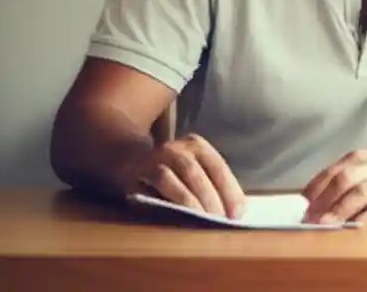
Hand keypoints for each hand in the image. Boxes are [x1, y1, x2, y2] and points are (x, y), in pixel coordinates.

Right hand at [125, 133, 244, 218]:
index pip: (218, 166)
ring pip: (173, 176)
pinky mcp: (138, 170)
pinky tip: (176, 215)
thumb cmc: (171, 174)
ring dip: (189, 200)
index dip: (229, 190)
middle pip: (197, 172)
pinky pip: (154, 184)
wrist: (128, 161)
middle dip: (210, 198)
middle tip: (218, 220)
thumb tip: (235, 213)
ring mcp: (155, 157)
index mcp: (197, 145)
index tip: (237, 214)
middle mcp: (177, 147)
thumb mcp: (193, 173)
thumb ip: (212, 187)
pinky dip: (167, 199)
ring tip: (201, 220)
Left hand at [301, 150, 366, 226]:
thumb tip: (314, 199)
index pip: (333, 172)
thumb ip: (347, 177)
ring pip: (361, 192)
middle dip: (324, 200)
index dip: (315, 189)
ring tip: (326, 223)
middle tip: (310, 217)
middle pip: (344, 180)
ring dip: (341, 209)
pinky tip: (356, 226)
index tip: (303, 206)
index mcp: (363, 157)